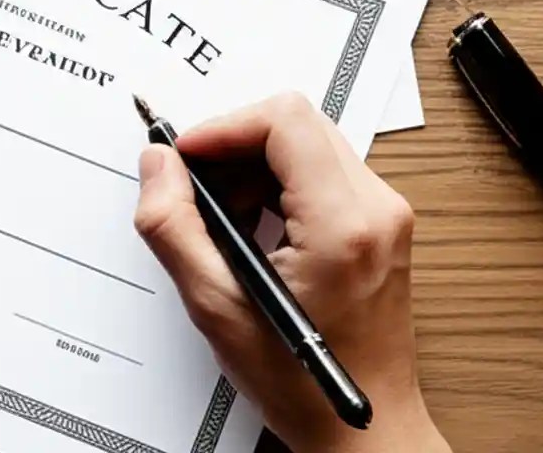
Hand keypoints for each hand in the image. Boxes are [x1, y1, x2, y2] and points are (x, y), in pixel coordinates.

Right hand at [134, 93, 450, 452]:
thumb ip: (174, 227)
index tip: (186, 157)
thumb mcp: (215, 307)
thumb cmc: (302, 385)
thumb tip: (158, 166)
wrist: (359, 430)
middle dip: (234, 148)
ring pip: (306, 146)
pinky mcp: (379, 225)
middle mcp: (376, 209)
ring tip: (224, 224)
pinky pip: (320, 174)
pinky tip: (251, 235)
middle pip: (296, 126)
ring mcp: (384, 216)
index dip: (224, 127)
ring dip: (252, 170)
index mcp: (343, 225)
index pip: (285, 121)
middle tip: (196, 192)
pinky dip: (275, 189)